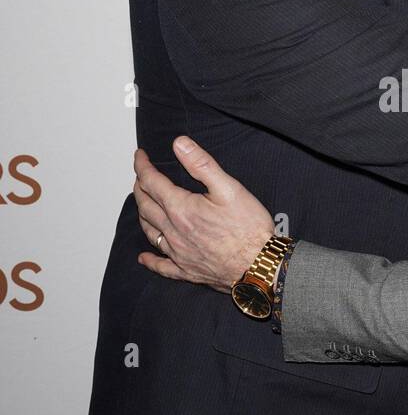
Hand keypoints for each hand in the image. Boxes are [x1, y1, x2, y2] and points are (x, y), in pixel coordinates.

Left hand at [135, 137, 273, 290]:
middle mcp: (174, 232)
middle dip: (140, 188)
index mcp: (182, 209)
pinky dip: (150, 260)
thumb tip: (180, 144)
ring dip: (142, 215)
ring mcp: (179, 253)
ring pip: (149, 232)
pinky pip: (161, 266)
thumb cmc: (249, 228)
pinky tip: (143, 257)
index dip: (143, 167)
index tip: (140, 156)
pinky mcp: (187, 270)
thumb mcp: (229, 188)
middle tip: (141, 176)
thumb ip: (202, 164)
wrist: (259, 265)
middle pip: (145, 206)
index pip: (152, 182)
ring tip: (143, 204)